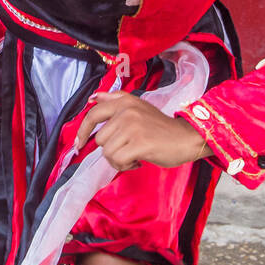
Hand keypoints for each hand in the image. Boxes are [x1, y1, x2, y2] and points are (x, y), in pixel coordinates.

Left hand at [73, 91, 207, 170]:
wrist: (186, 137)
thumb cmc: (161, 127)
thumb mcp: (138, 106)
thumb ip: (115, 100)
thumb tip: (93, 98)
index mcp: (124, 101)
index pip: (93, 114)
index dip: (82, 130)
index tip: (78, 143)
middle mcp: (126, 111)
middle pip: (100, 139)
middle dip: (110, 150)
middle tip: (127, 150)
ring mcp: (132, 127)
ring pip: (107, 152)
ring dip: (118, 160)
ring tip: (134, 156)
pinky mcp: (139, 143)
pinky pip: (117, 161)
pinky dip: (125, 166)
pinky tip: (138, 162)